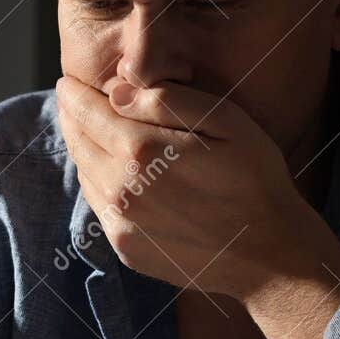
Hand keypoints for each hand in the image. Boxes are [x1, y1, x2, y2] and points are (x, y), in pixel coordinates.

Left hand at [55, 75, 339, 300]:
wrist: (272, 256)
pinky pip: (100, 209)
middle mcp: (121, 190)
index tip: (67, 82)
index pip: (86, 112)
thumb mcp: (226, 122)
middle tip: (71, 102)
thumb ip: (167, 101)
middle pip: (77, 144)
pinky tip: (115, 175)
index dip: (74, 94)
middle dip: (72, 119)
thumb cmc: (257, 181)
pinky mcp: (127, 250)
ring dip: (83, 152)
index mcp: (141, 151)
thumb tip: (117, 91)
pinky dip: (99, 185)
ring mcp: (121, 225)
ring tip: (91, 133)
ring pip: (85, 176)